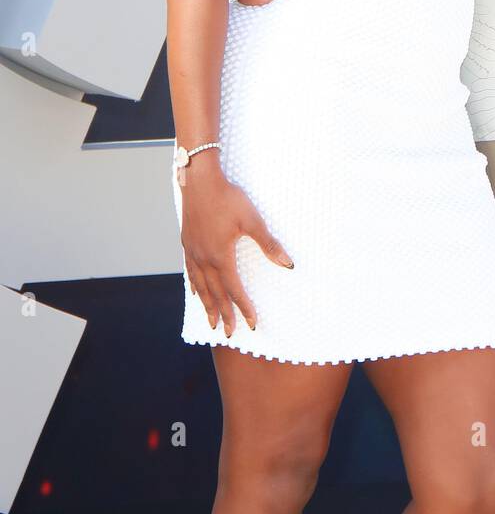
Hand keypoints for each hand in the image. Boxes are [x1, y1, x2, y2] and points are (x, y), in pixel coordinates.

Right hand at [180, 159, 295, 334]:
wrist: (200, 181)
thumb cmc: (228, 198)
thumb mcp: (252, 220)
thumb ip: (269, 244)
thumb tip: (287, 264)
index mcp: (221, 257)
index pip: (234, 290)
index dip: (244, 308)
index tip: (252, 323)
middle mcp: (204, 259)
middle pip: (216, 294)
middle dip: (224, 314)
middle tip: (229, 332)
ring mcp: (193, 252)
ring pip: (201, 286)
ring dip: (207, 305)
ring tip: (211, 320)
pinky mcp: (187, 243)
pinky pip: (190, 272)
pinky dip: (195, 286)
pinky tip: (197, 291)